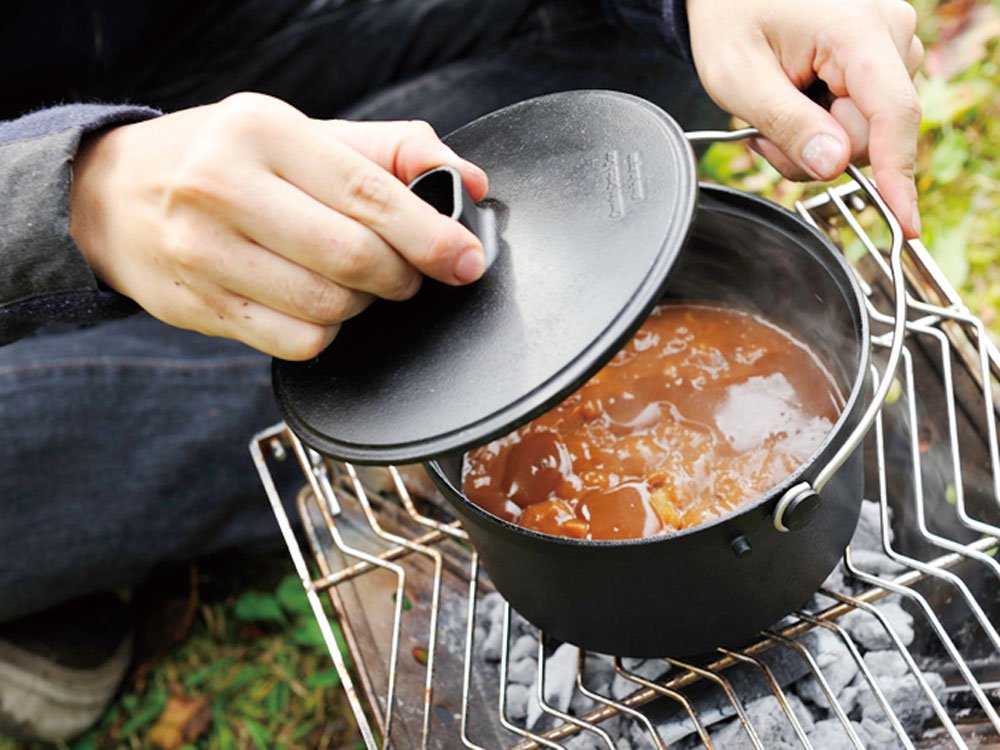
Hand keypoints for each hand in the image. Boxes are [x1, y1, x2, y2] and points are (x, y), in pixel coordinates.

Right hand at [69, 93, 487, 359]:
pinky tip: (317, 305)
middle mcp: (224, 188)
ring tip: (355, 283)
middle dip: (401, 276)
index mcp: (261, 131)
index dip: (431, 236)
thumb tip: (466, 181)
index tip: (466, 260)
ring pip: (328, 307)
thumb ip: (389, 152)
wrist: (113, 195)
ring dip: (364, 305)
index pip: (369, 194)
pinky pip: (297, 342)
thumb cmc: (225, 159)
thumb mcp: (301, 133)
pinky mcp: (199, 306)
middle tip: (407, 273)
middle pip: (353, 259)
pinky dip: (327, 333)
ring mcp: (205, 252)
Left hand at [687, 0, 923, 236]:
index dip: (897, 175)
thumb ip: (789, 125)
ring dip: (817, 138)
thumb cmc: (730, 18)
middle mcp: (890, 30)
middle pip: (872, 135)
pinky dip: (825, 122)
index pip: (893, 114)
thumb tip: (834, 166)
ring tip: (775, 106)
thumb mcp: (740, 79)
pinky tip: (796, 99)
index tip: (904, 223)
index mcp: (857, 30)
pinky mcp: (882, 55)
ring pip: (866, 131)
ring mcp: (890, 41)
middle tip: (763, 134)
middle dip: (818, 151)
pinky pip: (863, 115)